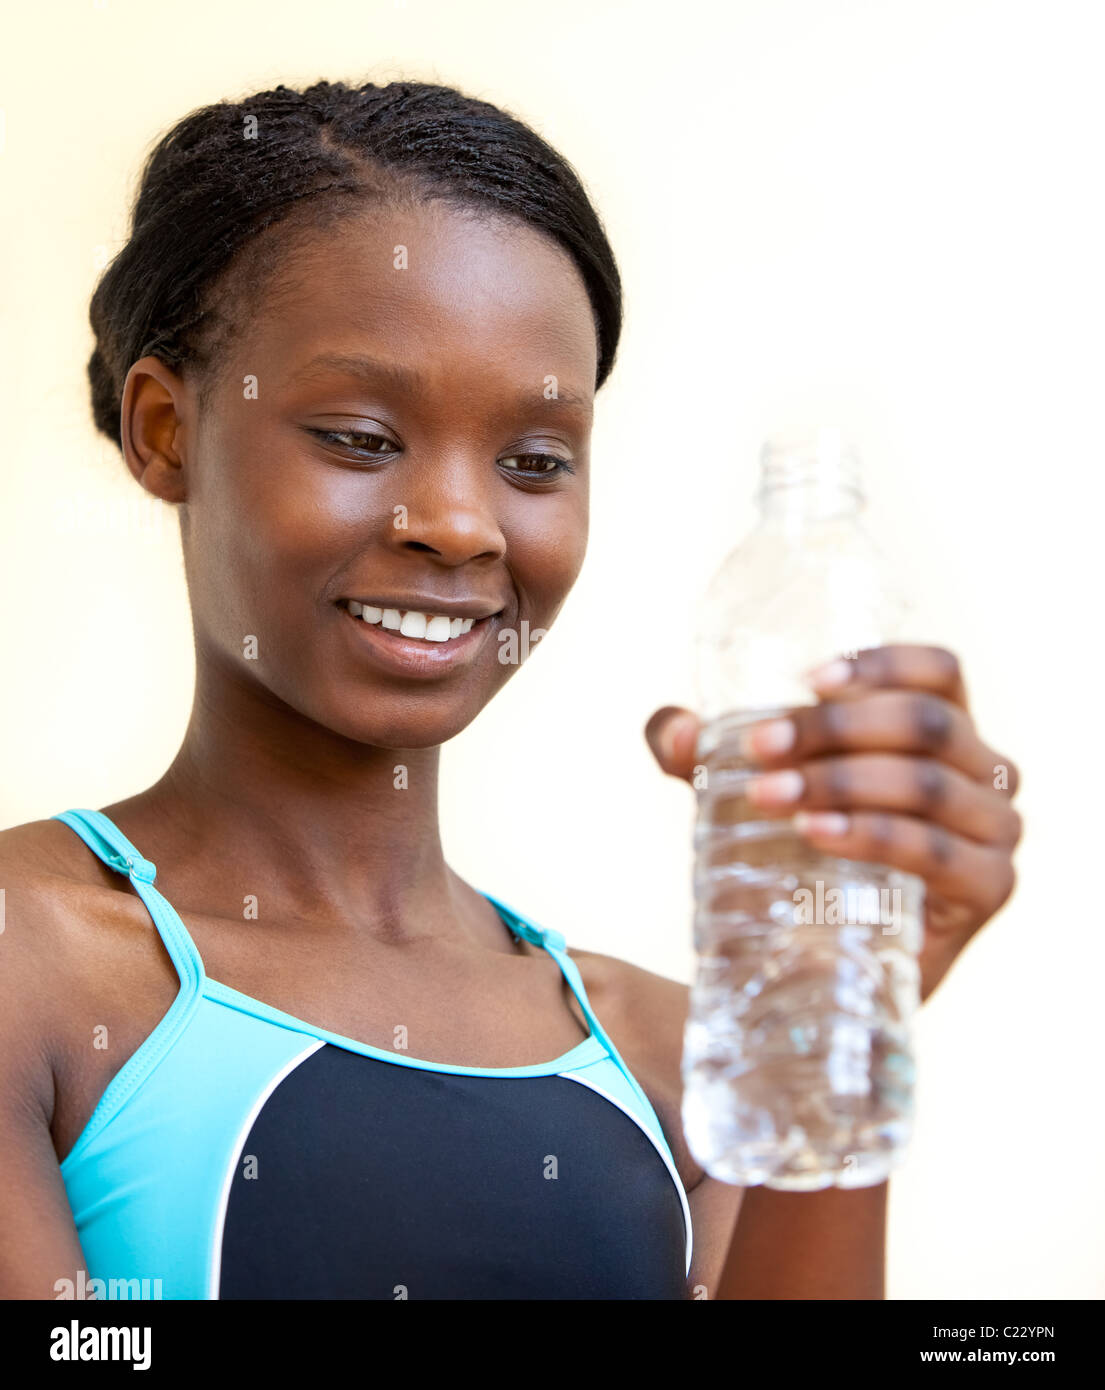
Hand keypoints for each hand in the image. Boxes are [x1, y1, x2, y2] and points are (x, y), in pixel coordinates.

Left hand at [644, 645, 1021, 1001]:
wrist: (817, 968)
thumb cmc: (794, 861)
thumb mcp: (744, 798)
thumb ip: (700, 758)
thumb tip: (672, 733)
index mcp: (944, 732)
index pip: (938, 671)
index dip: (882, 662)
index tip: (807, 679)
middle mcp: (984, 773)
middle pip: (926, 722)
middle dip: (835, 728)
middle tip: (761, 749)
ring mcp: (994, 832)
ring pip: (928, 782)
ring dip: (843, 780)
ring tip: (771, 796)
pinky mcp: (988, 889)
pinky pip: (934, 849)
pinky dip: (873, 834)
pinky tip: (817, 832)